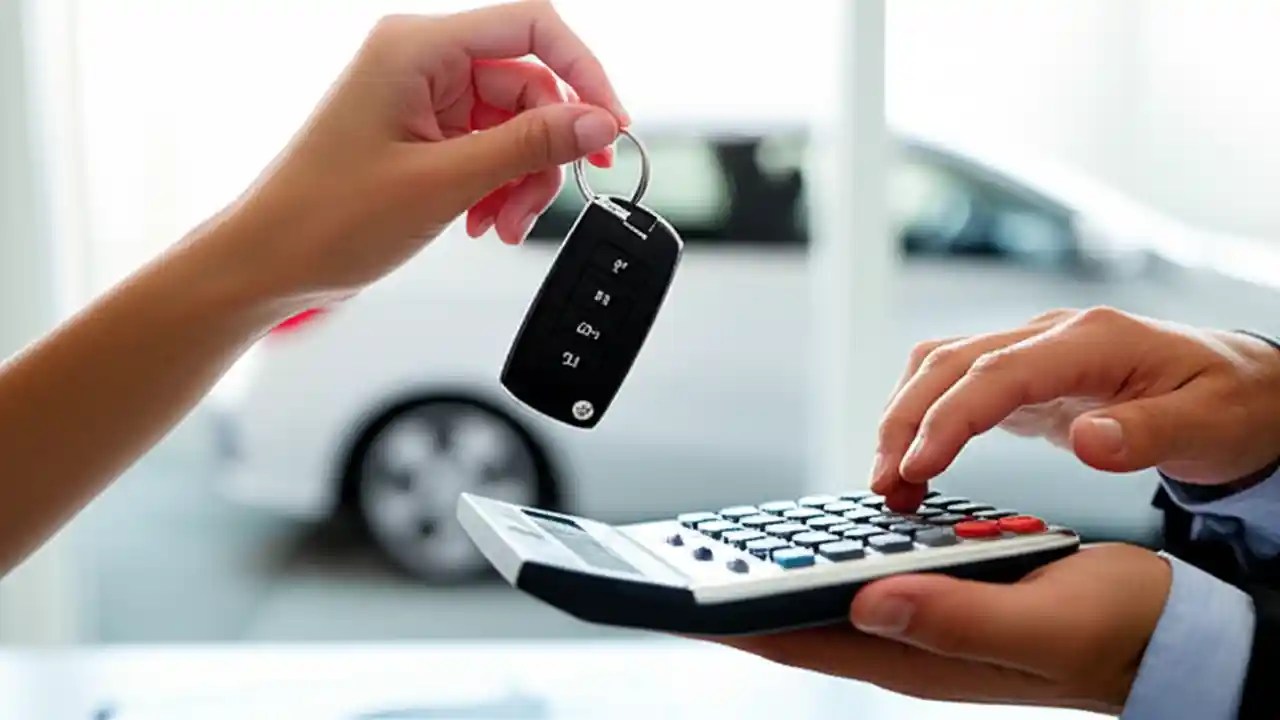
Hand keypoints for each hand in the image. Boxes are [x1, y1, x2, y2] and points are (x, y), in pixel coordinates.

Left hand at [213, 1, 626, 310]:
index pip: (531, 27)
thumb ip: (529, 146)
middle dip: (543, 151)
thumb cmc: (324, 217)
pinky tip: (484, 219)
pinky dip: (498, 185)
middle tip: (539, 203)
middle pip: (528, 85)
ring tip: (502, 223)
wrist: (270, 262)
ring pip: (512, 123)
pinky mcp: (421, 132)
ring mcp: (420, 97)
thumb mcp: (444, 182)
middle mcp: (420, 62)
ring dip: (521, 178)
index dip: (584, 73)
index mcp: (416, 48)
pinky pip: (487, 147)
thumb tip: (597, 122)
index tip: (609, 126)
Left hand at [710, 543, 1170, 714]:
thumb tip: (865, 600)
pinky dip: (838, 550)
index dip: (731, 618)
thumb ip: (954, 619)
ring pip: (828, 592)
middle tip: (684, 554)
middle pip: (797, 618)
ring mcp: (919, 618)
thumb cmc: (1113, 634)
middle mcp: (904, 639)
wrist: (1163, 630)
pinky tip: (821, 532)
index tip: (673, 595)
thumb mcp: (1040, 624)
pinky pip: (869, 571)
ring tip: (729, 544)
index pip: (797, 639)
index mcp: (914, 653)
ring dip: (782, 568)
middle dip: (741, 587)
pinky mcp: (939, 593)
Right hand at [871, 307, 1279, 510]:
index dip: (949, 417)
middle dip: (903, 420)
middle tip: (882, 484)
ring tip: (887, 480)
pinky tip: (913, 460)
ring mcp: (1032, 350)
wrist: (1240, 387)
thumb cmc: (1230, 403)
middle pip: (949, 362)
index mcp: (1092, 340)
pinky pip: (954, 384)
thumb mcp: (1208, 424)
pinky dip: (922, 417)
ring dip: (902, 417)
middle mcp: (1050, 335)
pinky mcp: (1022, 375)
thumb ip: (1148, 432)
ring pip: (940, 366)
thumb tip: (1085, 441)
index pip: (998, 371)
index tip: (918, 465)